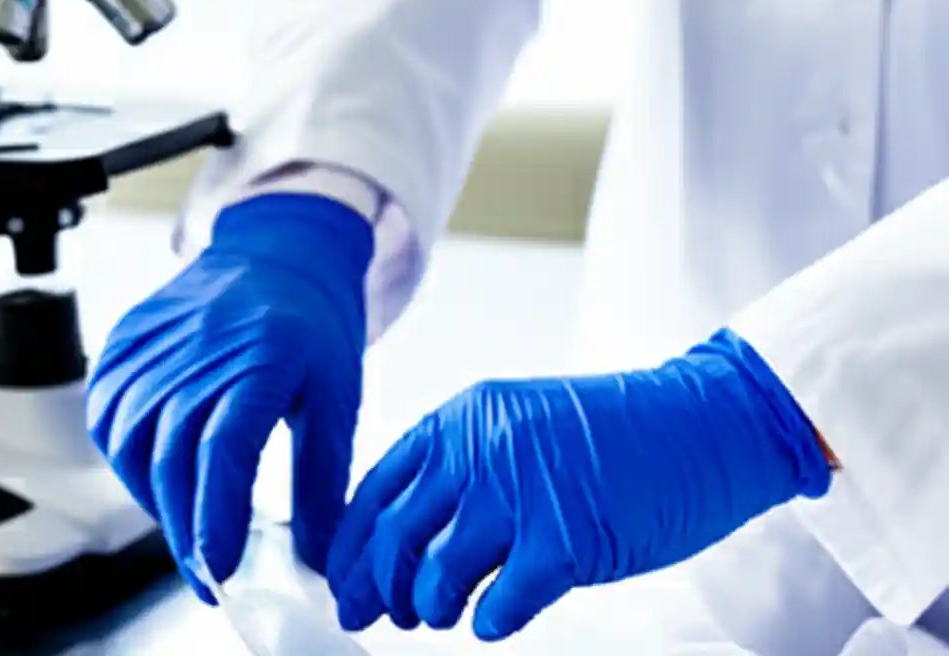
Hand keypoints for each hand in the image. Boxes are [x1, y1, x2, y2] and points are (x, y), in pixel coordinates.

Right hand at [88, 194, 372, 602]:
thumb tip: (316, 559)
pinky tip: (157, 474)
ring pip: (131, 446)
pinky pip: (107, 417)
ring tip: (187, 523)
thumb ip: (322, 481)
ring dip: (154, 498)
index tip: (218, 573)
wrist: (277, 252)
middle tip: (207, 575)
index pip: (223, 454)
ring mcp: (153, 345)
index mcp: (260, 363)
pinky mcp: (124, 343)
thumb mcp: (337, 401)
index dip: (214, 519)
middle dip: (185, 531)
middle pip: (172, 461)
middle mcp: (198, 352)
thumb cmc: (312, 327)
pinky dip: (127, 458)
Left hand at [327, 329, 830, 639]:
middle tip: (371, 617)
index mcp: (464, 420)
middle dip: (372, 589)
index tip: (338, 579)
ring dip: (430, 609)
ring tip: (443, 615)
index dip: (349, 545)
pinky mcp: (567, 543)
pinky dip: (489, 624)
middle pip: (394, 539)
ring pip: (437, 578)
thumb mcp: (519, 424)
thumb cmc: (616, 434)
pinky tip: (494, 620)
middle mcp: (482, 452)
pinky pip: (499, 607)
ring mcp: (523, 496)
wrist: (706, 423)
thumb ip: (463, 465)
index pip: (376, 489)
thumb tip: (403, 538)